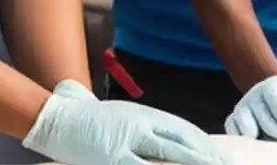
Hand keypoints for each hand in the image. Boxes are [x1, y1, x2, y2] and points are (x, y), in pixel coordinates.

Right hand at [25, 79, 228, 164]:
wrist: (56, 117)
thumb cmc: (86, 119)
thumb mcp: (121, 118)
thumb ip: (144, 129)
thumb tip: (168, 140)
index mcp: (145, 115)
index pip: (183, 130)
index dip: (203, 144)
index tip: (220, 155)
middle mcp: (142, 125)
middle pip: (182, 143)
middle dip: (207, 156)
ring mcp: (128, 142)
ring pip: (169, 156)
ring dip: (192, 163)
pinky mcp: (112, 158)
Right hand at [223, 74, 276, 144]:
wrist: (273, 102)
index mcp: (272, 85)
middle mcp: (254, 94)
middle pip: (264, 118)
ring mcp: (241, 107)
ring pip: (247, 127)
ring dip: (262, 143)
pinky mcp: (232, 119)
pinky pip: (234, 133)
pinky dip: (244, 143)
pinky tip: (259, 154)